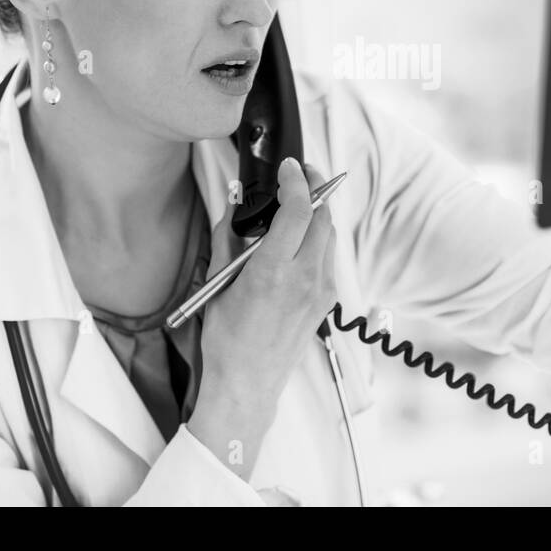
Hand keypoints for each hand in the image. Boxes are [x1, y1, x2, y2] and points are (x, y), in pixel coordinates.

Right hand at [187, 159, 336, 479]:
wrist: (247, 384)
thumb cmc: (227, 338)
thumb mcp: (219, 281)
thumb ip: (229, 234)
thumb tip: (235, 198)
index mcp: (273, 271)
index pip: (300, 209)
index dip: (296, 180)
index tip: (288, 166)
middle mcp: (304, 279)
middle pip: (324, 217)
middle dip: (314, 189)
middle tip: (299, 175)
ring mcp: (320, 291)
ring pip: (330, 236)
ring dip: (318, 214)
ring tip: (297, 205)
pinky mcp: (326, 302)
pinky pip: (328, 258)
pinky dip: (318, 239)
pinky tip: (299, 239)